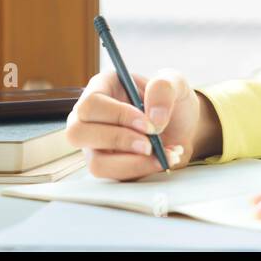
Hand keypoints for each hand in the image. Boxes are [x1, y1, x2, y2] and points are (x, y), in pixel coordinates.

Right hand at [64, 68, 197, 179]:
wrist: (183, 127)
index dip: (118, 116)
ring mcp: (95, 144)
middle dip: (118, 141)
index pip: (92, 103)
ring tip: (162, 154)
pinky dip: (141, 171)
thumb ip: (164, 88)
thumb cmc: (170, 101)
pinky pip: (114, 178)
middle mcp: (91, 116)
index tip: (149, 124)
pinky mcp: (107, 166)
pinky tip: (162, 160)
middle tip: (149, 144)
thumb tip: (154, 118)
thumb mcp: (175, 83)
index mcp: (103, 87)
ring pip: (95, 163)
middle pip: (78, 133)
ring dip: (132, 163)